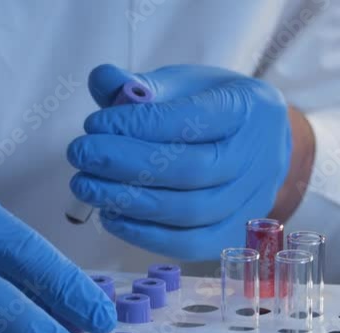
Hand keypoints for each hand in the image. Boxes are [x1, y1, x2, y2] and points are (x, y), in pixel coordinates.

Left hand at [68, 64, 291, 260]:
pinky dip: (145, 235)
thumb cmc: (211, 110)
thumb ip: (142, 86)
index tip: (95, 125)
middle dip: (127, 164)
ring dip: (129, 201)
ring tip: (86, 185)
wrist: (256, 145)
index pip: (193, 121)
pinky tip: (111, 215)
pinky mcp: (234, 235)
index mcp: (249, 108)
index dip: (139, 126)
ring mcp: (251, 202)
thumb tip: (103, 81)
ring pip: (189, 211)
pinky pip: (189, 245)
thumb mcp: (183, 85)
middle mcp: (258, 158)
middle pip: (191, 169)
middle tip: (81, 155)